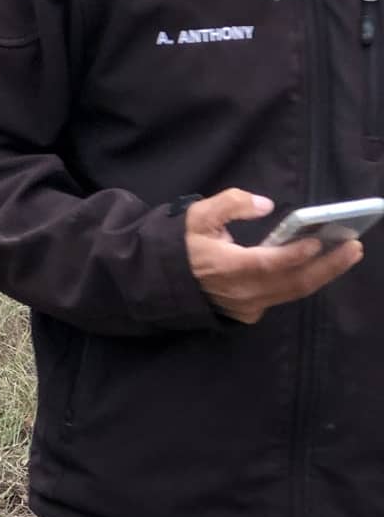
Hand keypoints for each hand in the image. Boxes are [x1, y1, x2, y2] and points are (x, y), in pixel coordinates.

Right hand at [186, 188, 361, 324]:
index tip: (319, 240)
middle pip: (294, 282)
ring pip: (293, 292)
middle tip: (354, 247)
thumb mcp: (197, 216)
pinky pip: (282, 297)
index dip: (296, 253)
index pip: (270, 263)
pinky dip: (302, 281)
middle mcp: (243, 292)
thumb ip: (230, 204)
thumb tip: (264, 205)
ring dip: (322, 274)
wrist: (162, 281)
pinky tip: (317, 266)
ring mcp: (248, 306)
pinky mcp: (250, 313)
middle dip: (328, 266)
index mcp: (228, 267)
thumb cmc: (181, 245)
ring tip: (345, 255)